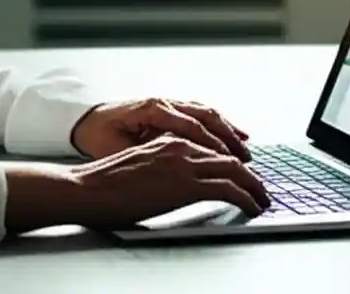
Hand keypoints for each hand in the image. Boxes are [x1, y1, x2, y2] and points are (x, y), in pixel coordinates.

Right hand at [4, 136, 271, 231]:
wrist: (86, 188)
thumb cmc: (104, 183)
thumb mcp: (140, 165)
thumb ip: (162, 166)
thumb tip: (175, 182)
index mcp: (169, 140)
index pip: (212, 149)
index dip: (232, 163)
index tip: (243, 176)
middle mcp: (181, 146)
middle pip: (230, 157)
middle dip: (251, 175)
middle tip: (261, 189)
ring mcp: (184, 164)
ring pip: (235, 171)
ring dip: (254, 187)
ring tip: (263, 200)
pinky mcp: (185, 185)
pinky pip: (228, 189)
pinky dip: (246, 198)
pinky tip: (252, 207)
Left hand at [71, 97, 251, 160]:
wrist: (85, 119)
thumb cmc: (99, 136)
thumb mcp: (117, 149)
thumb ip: (144, 152)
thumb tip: (168, 162)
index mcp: (151, 109)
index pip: (189, 126)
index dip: (211, 144)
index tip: (227, 160)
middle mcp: (164, 102)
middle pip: (204, 116)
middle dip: (227, 137)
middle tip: (245, 157)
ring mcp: (168, 102)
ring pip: (206, 112)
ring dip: (227, 129)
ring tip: (245, 146)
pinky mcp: (170, 108)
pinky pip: (200, 113)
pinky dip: (219, 123)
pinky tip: (233, 133)